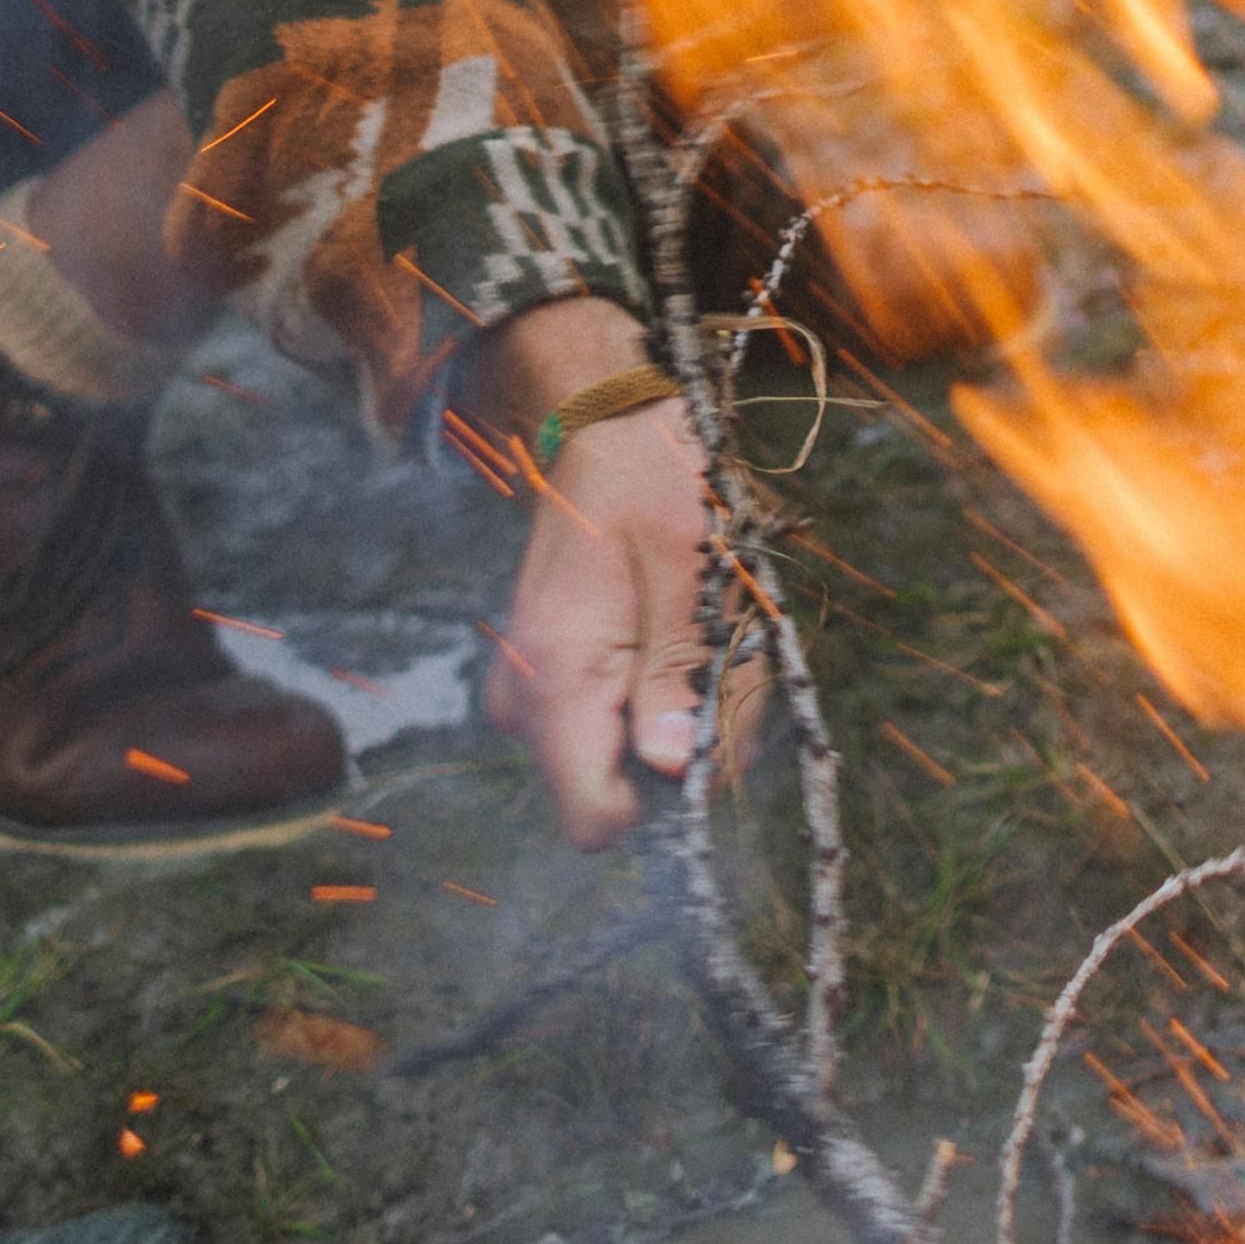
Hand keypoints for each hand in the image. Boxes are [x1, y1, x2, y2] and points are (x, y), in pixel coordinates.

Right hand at [472, 296, 731, 845]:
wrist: (608, 426)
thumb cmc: (657, 483)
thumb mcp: (692, 567)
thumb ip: (681, 670)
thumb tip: (671, 770)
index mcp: (556, 674)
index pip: (594, 817)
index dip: (667, 801)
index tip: (711, 728)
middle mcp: (526, 699)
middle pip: (621, 791)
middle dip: (685, 738)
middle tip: (718, 645)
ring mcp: (531, 694)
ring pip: (623, 760)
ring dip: (680, 709)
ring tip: (698, 619)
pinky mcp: (549, 683)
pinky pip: (613, 725)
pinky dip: (659, 691)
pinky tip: (673, 625)